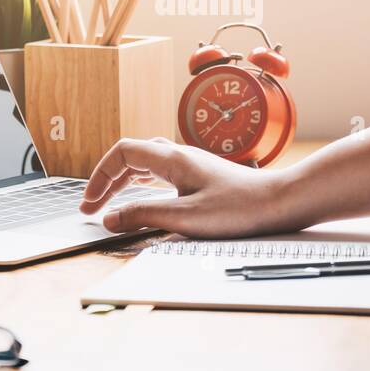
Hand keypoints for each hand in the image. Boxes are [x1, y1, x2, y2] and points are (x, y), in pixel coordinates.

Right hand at [79, 138, 305, 237]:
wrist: (279, 203)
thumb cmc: (239, 208)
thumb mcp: (185, 217)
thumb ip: (144, 216)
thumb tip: (110, 218)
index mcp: (172, 159)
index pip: (123, 152)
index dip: (100, 175)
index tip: (90, 202)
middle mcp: (179, 156)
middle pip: (131, 157)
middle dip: (106, 181)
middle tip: (91, 208)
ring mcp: (190, 165)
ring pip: (145, 164)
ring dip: (122, 182)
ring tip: (108, 203)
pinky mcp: (200, 177)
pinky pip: (160, 173)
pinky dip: (141, 184)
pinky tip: (140, 197)